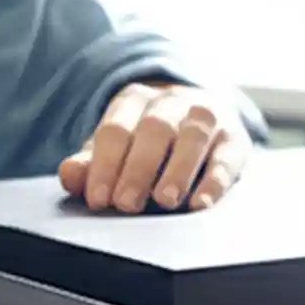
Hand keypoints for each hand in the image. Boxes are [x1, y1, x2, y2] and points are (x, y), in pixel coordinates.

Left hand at [58, 83, 249, 213]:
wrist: (198, 116)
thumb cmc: (145, 142)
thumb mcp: (114, 149)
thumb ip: (90, 164)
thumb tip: (69, 176)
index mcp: (133, 100)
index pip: (116, 129)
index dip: (105, 164)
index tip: (99, 198)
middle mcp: (170, 102)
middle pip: (154, 130)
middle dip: (138, 169)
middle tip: (127, 204)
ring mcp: (206, 116)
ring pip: (193, 136)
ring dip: (178, 169)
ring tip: (165, 201)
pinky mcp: (235, 138)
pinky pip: (227, 156)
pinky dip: (215, 180)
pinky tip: (201, 203)